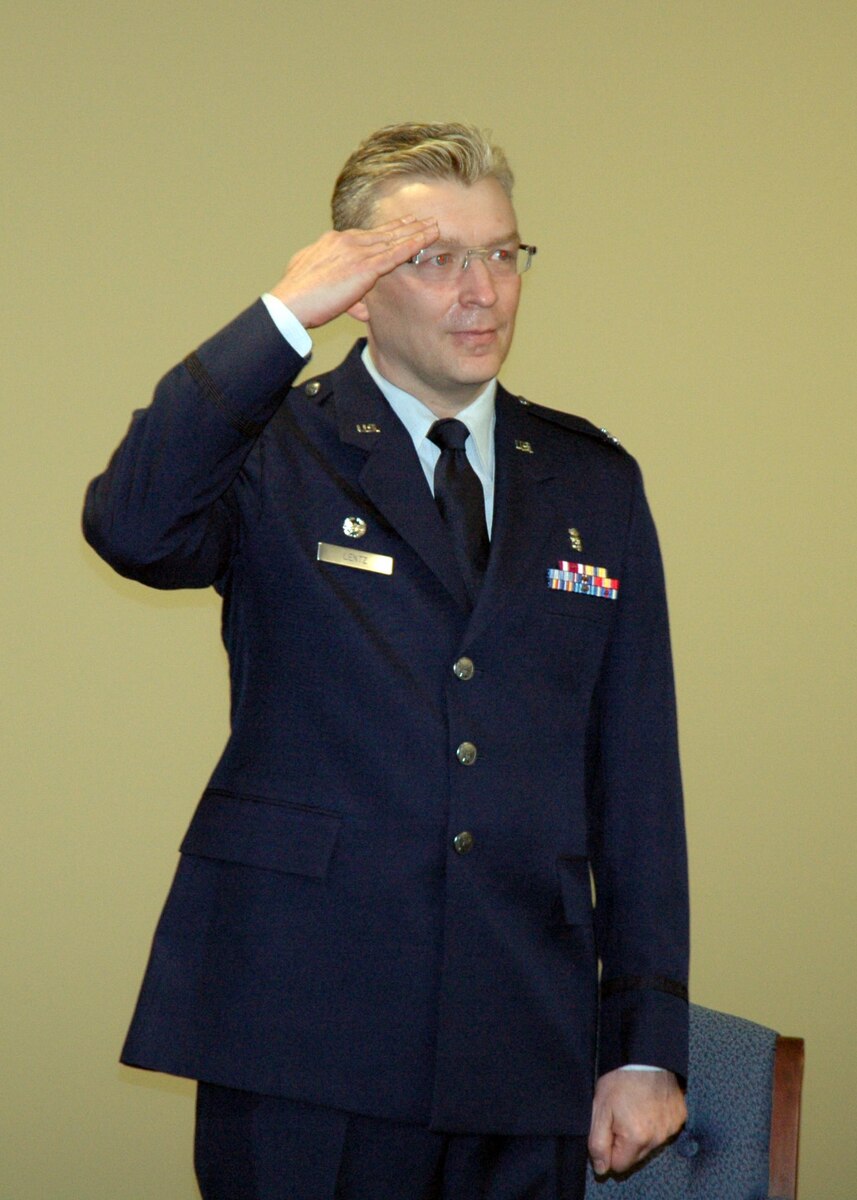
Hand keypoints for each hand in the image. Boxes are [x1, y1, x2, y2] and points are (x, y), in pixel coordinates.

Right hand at [269, 216, 437, 328]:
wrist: (290, 302)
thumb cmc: (297, 298)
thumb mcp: (316, 285)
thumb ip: (338, 290)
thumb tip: (355, 304)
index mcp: (334, 242)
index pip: (366, 236)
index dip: (385, 232)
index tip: (399, 227)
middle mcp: (347, 241)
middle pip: (383, 232)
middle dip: (405, 226)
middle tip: (423, 219)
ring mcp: (357, 251)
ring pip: (394, 239)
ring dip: (416, 232)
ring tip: (434, 225)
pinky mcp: (365, 267)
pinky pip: (396, 253)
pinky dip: (414, 244)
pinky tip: (428, 238)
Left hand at [588, 1069, 685, 1176]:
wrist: (646, 1055)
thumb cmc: (620, 1080)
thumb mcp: (599, 1109)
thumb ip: (598, 1143)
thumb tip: (602, 1169)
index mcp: (636, 1139)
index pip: (619, 1165)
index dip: (609, 1149)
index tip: (608, 1129)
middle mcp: (657, 1138)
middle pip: (636, 1156)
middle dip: (625, 1142)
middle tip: (619, 1115)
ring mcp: (671, 1128)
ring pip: (650, 1145)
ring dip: (641, 1134)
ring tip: (634, 1108)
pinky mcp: (680, 1118)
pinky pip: (664, 1131)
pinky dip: (655, 1123)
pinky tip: (648, 1105)